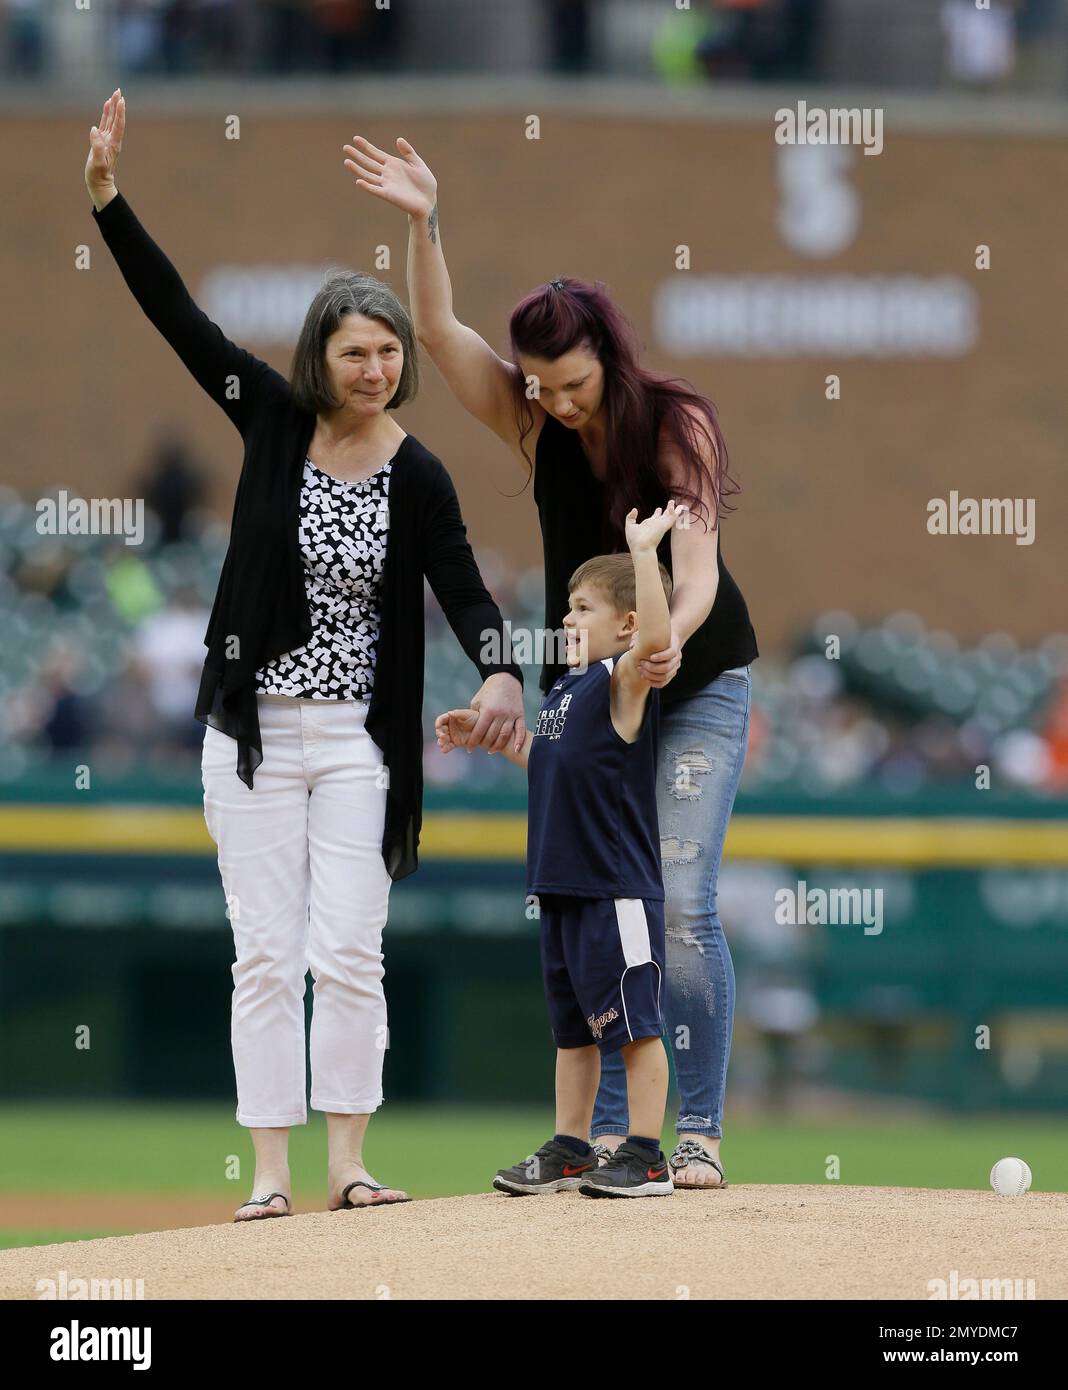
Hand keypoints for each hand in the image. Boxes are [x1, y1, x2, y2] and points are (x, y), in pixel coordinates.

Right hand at [85, 88, 123, 208]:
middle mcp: (113, 140)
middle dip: (118, 105)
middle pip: (116, 119)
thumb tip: (94, 129)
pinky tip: (107, 105)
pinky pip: (105, 123)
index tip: (120, 100)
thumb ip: (96, 147)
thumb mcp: (96, 162)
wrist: (99, 182)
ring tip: (115, 94)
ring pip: (111, 119)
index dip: (119, 113)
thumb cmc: (98, 174)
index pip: (118, 125)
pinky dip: (106, 113)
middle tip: (119, 91)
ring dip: (113, 107)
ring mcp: (108, 139)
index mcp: (113, 144)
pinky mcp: (102, 140)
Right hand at [342, 135, 437, 219]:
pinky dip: (367, 186)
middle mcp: (387, 173)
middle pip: (368, 163)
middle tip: (345, 147)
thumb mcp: (418, 164)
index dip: (366, 146)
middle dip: (357, 155)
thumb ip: (408, 152)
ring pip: (368, 175)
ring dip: (357, 169)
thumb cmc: (425, 184)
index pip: (376, 153)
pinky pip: (376, 190)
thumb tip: (398, 139)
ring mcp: (386, 184)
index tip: (356, 138)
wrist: (429, 202)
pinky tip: (358, 181)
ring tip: (347, 162)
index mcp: (393, 164)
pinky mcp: (389, 195)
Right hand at [434, 708, 477, 752]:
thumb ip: (458, 713)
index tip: (438, 726)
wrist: (484, 728)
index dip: (438, 723)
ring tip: (443, 743)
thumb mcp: (467, 714)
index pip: (441, 720)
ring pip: (443, 739)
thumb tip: (449, 713)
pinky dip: (445, 748)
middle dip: (440, 734)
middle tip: (443, 736)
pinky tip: (444, 750)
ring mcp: (452, 735)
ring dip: (441, 741)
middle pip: (440, 730)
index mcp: (450, 718)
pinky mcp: (456, 743)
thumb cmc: (476, 718)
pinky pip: (449, 746)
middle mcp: (449, 727)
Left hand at [468, 673, 525, 753]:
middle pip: (492, 736)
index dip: (473, 742)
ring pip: (505, 736)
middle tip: (481, 748)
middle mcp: (500, 714)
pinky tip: (515, 749)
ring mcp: (511, 715)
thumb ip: (473, 715)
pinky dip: (519, 741)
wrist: (506, 679)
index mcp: (488, 710)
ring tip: (492, 750)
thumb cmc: (488, 691)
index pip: (479, 731)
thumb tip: (465, 729)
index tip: (470, 749)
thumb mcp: (477, 701)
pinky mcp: (520, 715)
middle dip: (485, 745)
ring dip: (498, 746)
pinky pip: (521, 730)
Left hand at [625, 501, 685, 553]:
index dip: (657, 513)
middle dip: (668, 509)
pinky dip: (675, 512)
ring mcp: (661, 525)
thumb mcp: (630, 526)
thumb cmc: (634, 540)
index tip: (659, 509)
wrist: (641, 548)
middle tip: (671, 502)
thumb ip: (631, 517)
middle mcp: (656, 524)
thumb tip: (634, 509)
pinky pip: (671, 517)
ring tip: (674, 501)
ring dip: (672, 508)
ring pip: (669, 515)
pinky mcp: (665, 525)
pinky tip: (679, 507)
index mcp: (649, 525)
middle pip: (664, 516)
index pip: (655, 517)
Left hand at [631, 622, 682, 687]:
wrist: (667, 641)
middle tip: (641, 663)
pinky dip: (653, 682)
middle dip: (652, 668)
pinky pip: (663, 682)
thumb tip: (632, 646)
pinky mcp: (671, 674)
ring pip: (665, 676)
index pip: (672, 653)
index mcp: (675, 646)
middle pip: (667, 667)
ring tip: (640, 670)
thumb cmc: (656, 637)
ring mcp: (675, 667)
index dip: (661, 656)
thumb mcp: (650, 634)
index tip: (650, 657)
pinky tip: (644, 677)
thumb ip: (641, 637)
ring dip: (651, 675)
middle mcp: (677, 658)